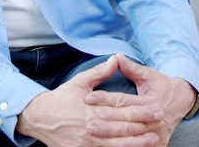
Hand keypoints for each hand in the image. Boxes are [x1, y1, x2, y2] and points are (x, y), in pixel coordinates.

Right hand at [17, 54, 160, 145]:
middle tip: (160, 122)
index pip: (121, 109)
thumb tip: (116, 58)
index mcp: (91, 109)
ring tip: (152, 140)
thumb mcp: (79, 83)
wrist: (39, 118)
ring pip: (116, 145)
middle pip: (121, 128)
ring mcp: (86, 143)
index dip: (140, 109)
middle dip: (142, 125)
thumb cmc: (61, 99)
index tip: (156, 107)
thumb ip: (99, 72)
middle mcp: (90, 127)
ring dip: (135, 143)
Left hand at [84, 53, 197, 146]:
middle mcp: (154, 118)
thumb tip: (116, 56)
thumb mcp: (148, 75)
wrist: (182, 101)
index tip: (88, 98)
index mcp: (150, 101)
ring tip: (94, 133)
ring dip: (112, 136)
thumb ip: (131, 68)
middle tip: (88, 121)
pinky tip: (110, 145)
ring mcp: (157, 134)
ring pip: (131, 136)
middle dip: (106, 120)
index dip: (105, 98)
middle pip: (126, 120)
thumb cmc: (162, 86)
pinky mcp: (159, 145)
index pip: (123, 100)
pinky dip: (127, 146)